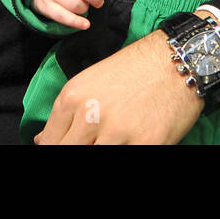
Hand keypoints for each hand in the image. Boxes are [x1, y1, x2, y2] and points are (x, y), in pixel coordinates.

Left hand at [34, 30, 202, 143]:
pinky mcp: (146, 144)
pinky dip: (125, 151)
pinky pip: (126, 158)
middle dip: (75, 150)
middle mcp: (91, 115)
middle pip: (68, 151)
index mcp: (73, 97)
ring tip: (111, 140)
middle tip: (92, 142)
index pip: (49, 141)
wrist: (177, 60)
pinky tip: (129, 142)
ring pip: (94, 157)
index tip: (64, 145)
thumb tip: (43, 139)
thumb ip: (67, 113)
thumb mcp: (91, 82)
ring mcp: (118, 133)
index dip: (53, 147)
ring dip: (102, 149)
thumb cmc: (135, 69)